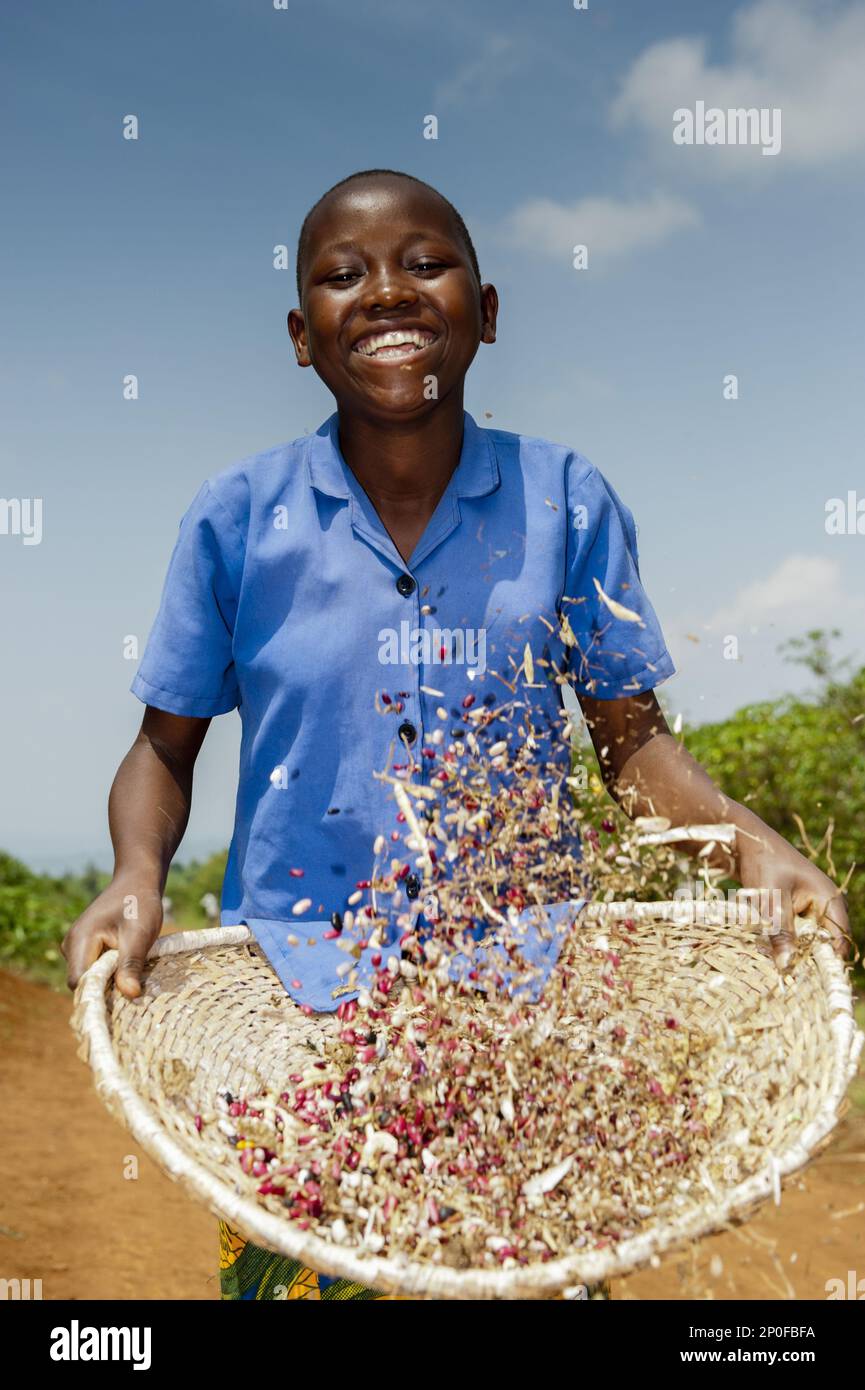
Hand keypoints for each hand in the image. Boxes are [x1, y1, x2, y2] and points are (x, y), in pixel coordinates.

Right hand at [62, 874, 163, 998]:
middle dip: (108, 988)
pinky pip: (95, 969)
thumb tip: (130, 994)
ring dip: (112, 980)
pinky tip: (129, 964)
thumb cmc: (139, 904)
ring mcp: (77, 947)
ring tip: (134, 970)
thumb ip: (131, 964)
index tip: (124, 999)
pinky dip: (112, 971)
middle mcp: (71, 946)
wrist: (137, 881)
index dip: (99, 995)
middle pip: (85, 982)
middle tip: (135, 986)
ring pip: (91, 977)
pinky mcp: (86, 948)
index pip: (79, 982)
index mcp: (79, 941)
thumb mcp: (139, 935)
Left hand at [734, 823, 849, 968]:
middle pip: (821, 943)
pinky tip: (763, 943)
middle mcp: (825, 904)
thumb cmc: (763, 863)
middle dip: (802, 956)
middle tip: (780, 968)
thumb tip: (787, 967)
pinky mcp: (794, 907)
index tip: (802, 976)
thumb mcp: (771, 900)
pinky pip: (792, 931)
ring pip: (804, 938)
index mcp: (830, 900)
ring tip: (768, 954)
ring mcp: (810, 905)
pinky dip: (780, 938)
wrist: (745, 840)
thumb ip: (781, 934)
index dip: (824, 962)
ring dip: (788, 947)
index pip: (838, 941)